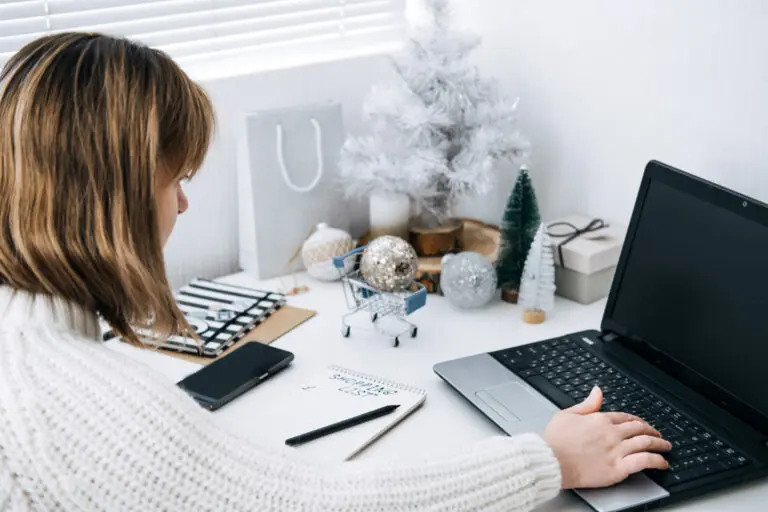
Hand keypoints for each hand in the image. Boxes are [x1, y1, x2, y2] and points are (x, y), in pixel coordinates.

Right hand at [543, 386, 671, 488]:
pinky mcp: (618, 468)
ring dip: (660, 444)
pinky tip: (662, 463)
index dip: (637, 420)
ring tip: (666, 447)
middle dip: (652, 431)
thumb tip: (597, 391)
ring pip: (646, 443)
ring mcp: (617, 450)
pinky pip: (644, 461)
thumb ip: (586, 404)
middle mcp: (611, 433)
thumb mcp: (566, 414)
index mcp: (600, 419)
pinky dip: (657, 461)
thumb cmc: (554, 440)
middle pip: (639, 428)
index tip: (642, 424)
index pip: (625, 417)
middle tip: (658, 435)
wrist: (550, 460)